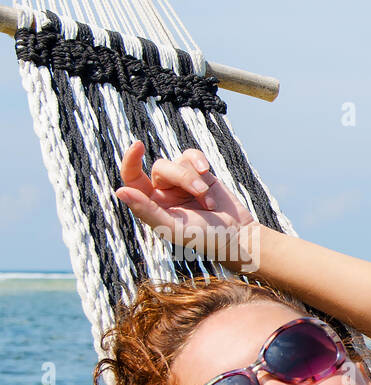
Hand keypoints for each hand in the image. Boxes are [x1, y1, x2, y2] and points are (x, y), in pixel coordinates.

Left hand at [113, 140, 258, 271]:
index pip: (132, 178)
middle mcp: (163, 191)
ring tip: (210, 201)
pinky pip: (192, 156)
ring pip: (179, 162)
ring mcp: (181, 182)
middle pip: (161, 168)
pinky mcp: (200, 174)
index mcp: (151, 205)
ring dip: (196, 179)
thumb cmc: (204, 238)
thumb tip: (119, 190)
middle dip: (183, 178)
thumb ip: (146, 210)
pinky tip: (207, 171)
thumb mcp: (173, 227)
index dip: (130, 161)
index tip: (137, 146)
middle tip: (202, 195)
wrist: (238, 236)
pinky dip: (199, 161)